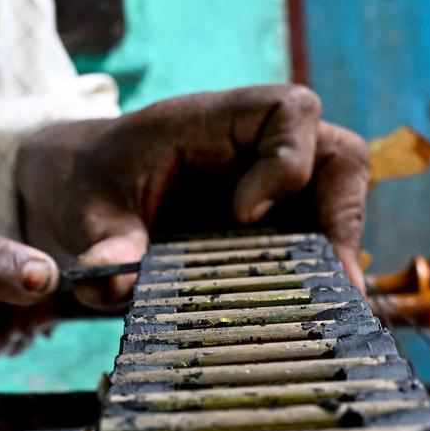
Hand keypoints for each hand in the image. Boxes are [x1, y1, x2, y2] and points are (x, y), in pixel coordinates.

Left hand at [15, 85, 368, 305]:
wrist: (88, 196)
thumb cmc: (93, 186)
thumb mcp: (87, 211)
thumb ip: (103, 243)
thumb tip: (112, 280)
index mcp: (215, 120)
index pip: (289, 110)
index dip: (287, 159)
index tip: (244, 214)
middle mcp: (260, 148)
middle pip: (341, 159)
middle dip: (342, 216)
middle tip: (329, 278)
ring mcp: (278, 188)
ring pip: (342, 206)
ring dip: (339, 254)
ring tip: (328, 306)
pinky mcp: (279, 227)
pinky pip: (322, 245)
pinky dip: (322, 280)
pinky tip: (311, 320)